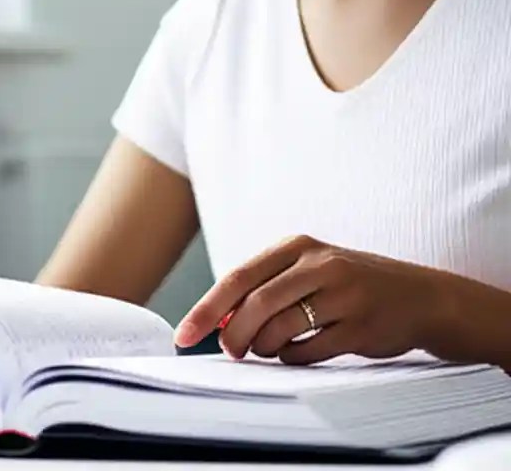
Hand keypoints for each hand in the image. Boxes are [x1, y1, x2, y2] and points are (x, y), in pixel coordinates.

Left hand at [175, 235, 448, 364]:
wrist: (420, 296)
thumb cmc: (348, 285)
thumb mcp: (307, 270)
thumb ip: (262, 287)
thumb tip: (213, 320)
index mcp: (298, 246)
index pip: (238, 277)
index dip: (205, 309)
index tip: (183, 335)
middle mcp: (321, 265)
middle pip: (256, 304)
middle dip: (233, 335)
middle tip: (230, 351)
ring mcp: (345, 295)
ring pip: (280, 329)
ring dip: (263, 347)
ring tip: (267, 348)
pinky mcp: (362, 327)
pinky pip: (309, 351)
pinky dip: (292, 358)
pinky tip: (296, 352)